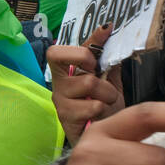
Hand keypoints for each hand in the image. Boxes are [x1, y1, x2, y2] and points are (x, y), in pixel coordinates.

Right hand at [47, 25, 123, 144]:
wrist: (105, 137)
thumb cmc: (104, 106)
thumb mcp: (108, 77)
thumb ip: (105, 55)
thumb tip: (108, 27)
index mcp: (66, 71)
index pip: (56, 52)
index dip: (78, 52)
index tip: (96, 58)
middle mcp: (58, 86)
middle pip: (74, 65)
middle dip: (96, 73)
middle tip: (102, 82)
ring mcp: (61, 104)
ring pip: (88, 84)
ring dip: (106, 94)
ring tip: (106, 103)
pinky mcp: (67, 121)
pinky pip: (92, 106)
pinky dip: (103, 110)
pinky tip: (101, 116)